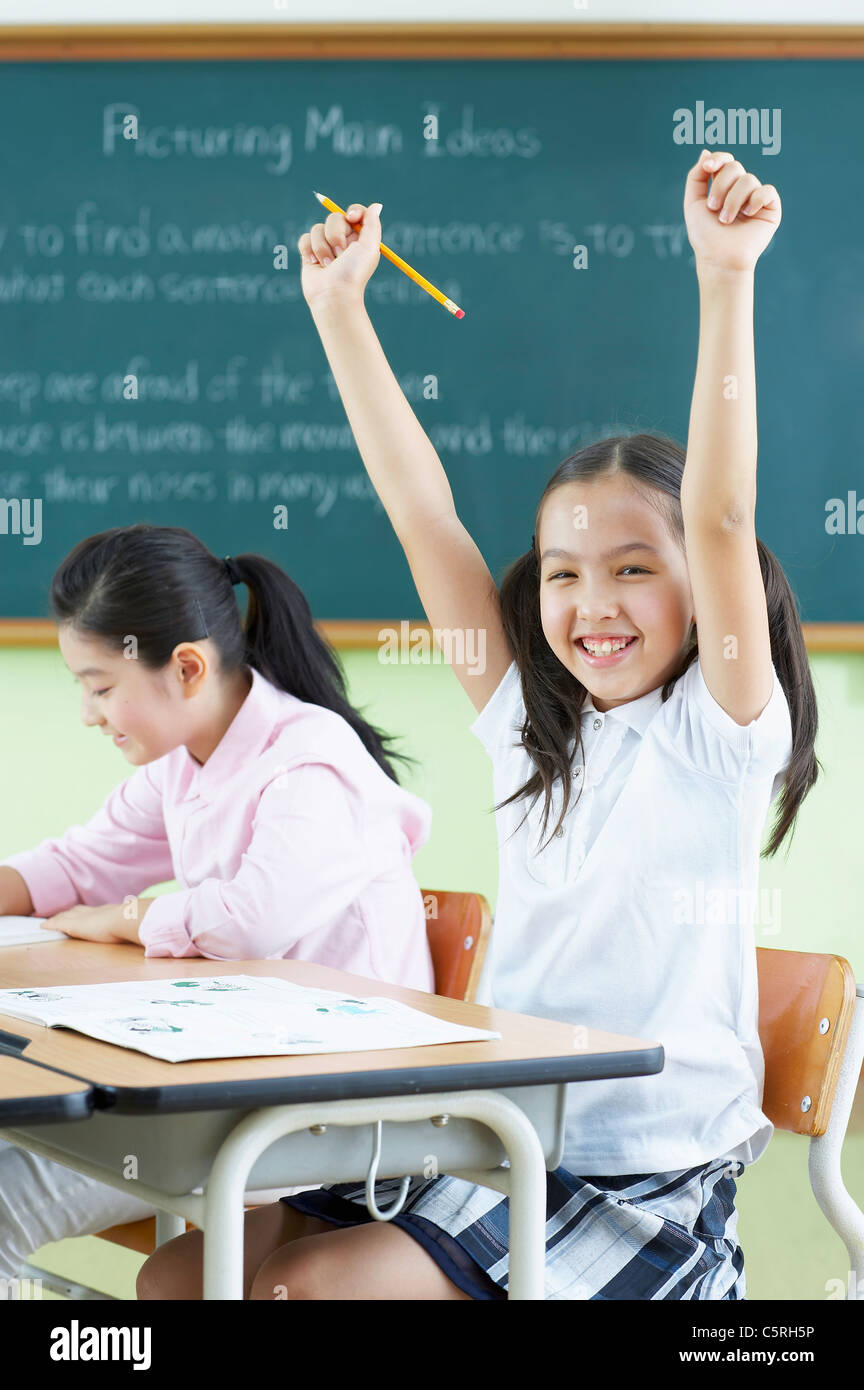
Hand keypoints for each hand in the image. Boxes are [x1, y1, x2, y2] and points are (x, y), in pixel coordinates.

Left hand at [41, 903, 140, 944]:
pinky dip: (51, 925)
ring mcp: (84, 918)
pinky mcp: (75, 926)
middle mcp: (94, 912)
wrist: (127, 919)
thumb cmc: (134, 922)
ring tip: (50, 921)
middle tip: (61, 914)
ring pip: (66, 916)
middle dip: (69, 912)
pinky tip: (43, 926)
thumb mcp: (136, 922)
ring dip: (58, 918)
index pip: (93, 911)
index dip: (86, 911)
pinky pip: (58, 924)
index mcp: (108, 912)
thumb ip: (139, 923)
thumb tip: (153, 926)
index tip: (81, 912)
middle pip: (77, 910)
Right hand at [297, 202, 382, 306]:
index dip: (353, 211)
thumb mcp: (369, 247)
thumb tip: (376, 205)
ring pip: (317, 228)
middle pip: (334, 217)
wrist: (333, 295)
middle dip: (335, 235)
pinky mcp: (309, 253)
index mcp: (359, 238)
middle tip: (340, 254)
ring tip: (328, 265)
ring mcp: (325, 246)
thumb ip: (372, 224)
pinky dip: (309, 250)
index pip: (355, 212)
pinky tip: (315, 264)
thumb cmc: (353, 273)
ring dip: (322, 248)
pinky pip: (305, 238)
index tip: (351, 218)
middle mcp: (343, 240)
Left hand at [684, 150, 780, 273]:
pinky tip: (747, 214)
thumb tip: (706, 152)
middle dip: (721, 186)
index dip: (718, 159)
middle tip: (713, 208)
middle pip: (735, 167)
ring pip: (748, 180)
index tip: (708, 168)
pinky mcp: (771, 209)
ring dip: (733, 200)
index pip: (726, 161)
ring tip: (726, 220)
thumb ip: (696, 177)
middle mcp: (741, 190)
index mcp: (724, 187)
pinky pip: (767, 190)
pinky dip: (755, 200)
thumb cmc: (705, 236)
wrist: (718, 259)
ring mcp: (756, 199)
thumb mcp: (693, 203)